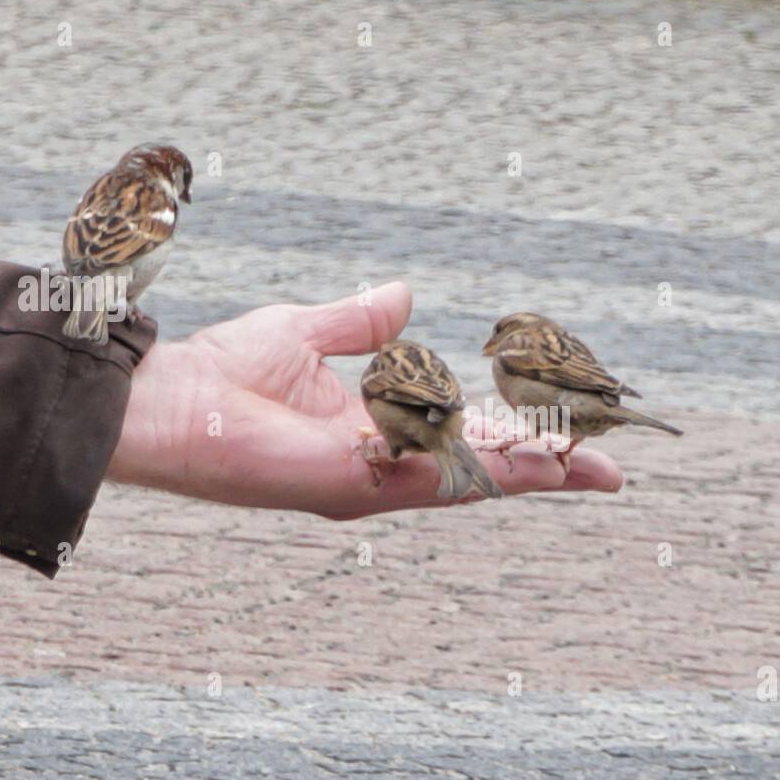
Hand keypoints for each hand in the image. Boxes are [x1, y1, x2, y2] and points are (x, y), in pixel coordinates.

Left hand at [106, 283, 623, 516]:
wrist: (170, 399)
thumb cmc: (224, 372)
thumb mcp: (307, 333)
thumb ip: (361, 322)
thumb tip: (407, 295)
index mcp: (381, 432)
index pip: (467, 436)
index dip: (520, 435)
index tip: (571, 432)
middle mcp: (385, 466)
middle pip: (483, 469)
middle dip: (546, 470)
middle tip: (609, 472)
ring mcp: (371, 481)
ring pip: (470, 481)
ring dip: (531, 475)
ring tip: (589, 471)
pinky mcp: (350, 483)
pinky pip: (428, 478)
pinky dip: (481, 472)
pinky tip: (528, 467)